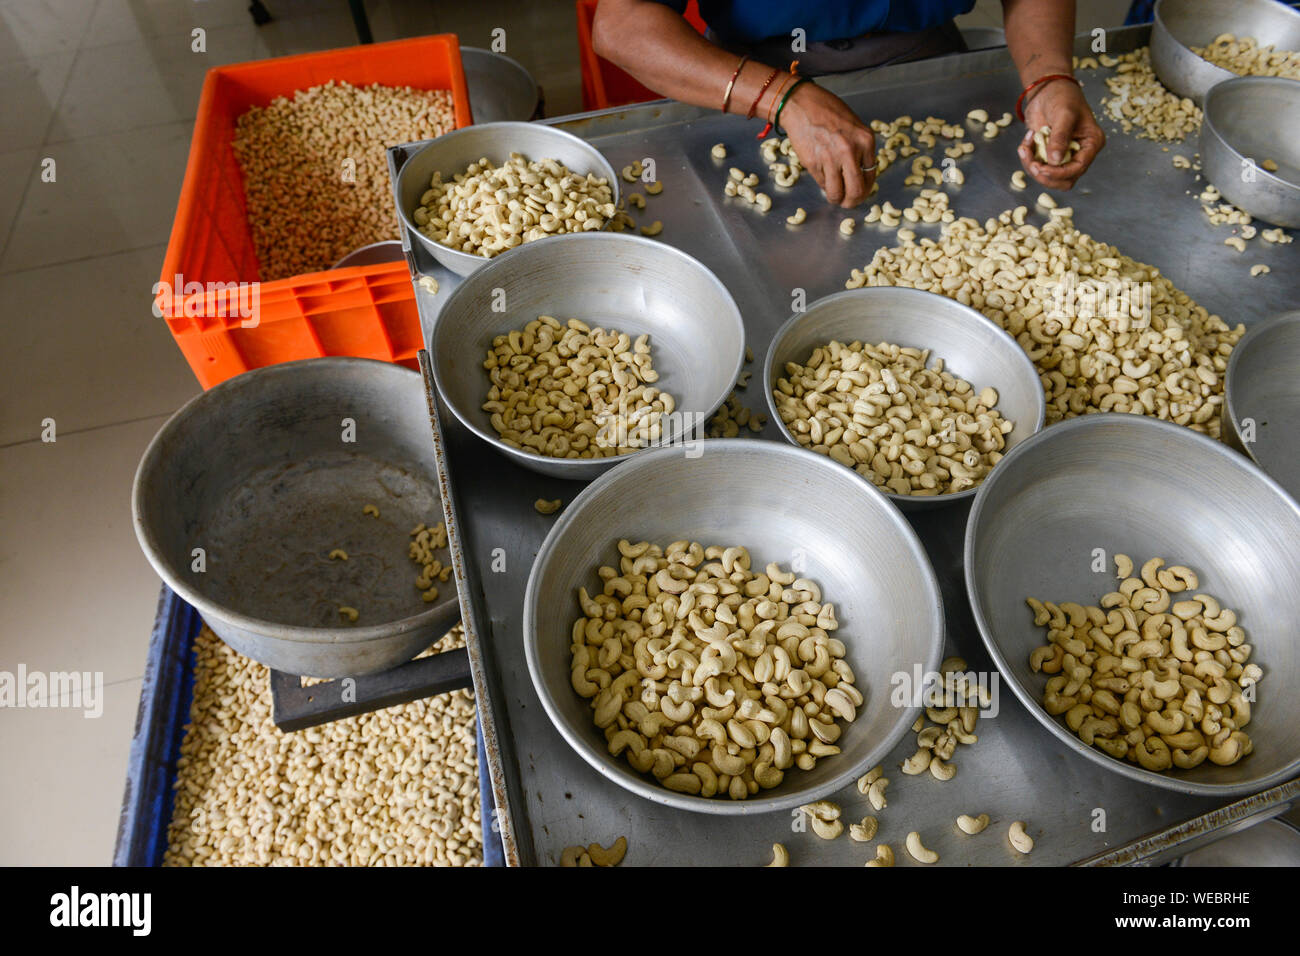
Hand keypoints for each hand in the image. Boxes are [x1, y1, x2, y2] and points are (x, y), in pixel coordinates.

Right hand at [779, 82, 876, 206]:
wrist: (801, 104)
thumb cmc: (828, 112)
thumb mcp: (854, 127)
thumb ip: (860, 150)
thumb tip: (859, 175)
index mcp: (865, 141)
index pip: (870, 177)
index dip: (865, 189)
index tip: (859, 192)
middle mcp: (850, 151)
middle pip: (856, 191)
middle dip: (852, 202)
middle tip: (848, 203)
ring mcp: (831, 159)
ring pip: (836, 193)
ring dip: (836, 199)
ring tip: (834, 196)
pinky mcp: (813, 164)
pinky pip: (822, 184)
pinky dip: (823, 184)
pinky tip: (822, 174)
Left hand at [1017, 78, 1105, 189]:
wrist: (1047, 90)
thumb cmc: (1062, 97)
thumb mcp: (1063, 114)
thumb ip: (1060, 138)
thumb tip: (1055, 161)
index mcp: (1091, 143)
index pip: (1078, 168)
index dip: (1059, 173)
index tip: (1041, 169)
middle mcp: (1080, 153)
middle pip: (1064, 180)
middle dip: (1044, 175)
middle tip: (1031, 163)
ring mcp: (1063, 155)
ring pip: (1048, 176)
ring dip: (1032, 165)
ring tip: (1025, 146)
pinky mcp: (1048, 155)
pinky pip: (1037, 166)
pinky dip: (1027, 157)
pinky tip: (1026, 142)